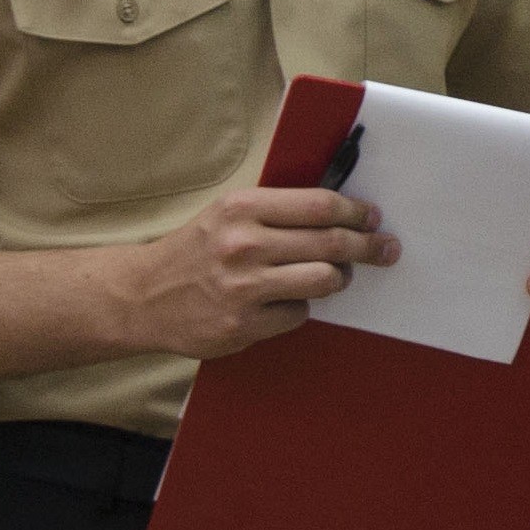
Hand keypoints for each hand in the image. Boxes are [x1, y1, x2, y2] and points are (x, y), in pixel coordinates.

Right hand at [119, 186, 398, 360]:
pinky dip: (300, 308)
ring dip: (338, 280)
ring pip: (323, 281)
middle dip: (367, 246)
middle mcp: (244, 244)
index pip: (319, 205)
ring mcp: (244, 287)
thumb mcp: (227, 214)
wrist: (144, 295)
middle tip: (385, 249)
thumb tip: (337, 213)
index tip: (372, 217)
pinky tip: (285, 301)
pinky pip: (298, 314)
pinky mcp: (243, 323)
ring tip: (335, 278)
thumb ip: (275, 211)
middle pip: (330, 243)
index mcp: (242, 208)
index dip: (356, 212)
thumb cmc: (194, 250)